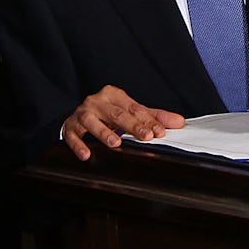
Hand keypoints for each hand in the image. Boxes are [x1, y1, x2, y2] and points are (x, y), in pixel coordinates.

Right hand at [61, 85, 185, 160]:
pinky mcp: (70, 126)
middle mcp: (97, 101)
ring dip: (103, 132)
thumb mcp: (130, 112)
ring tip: (115, 142)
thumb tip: (179, 122)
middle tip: (145, 136)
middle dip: (132, 126)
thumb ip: (154, 117)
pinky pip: (73, 135)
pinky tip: (87, 153)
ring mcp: (82, 113)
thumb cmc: (107, 114)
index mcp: (113, 95)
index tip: (159, 132)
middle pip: (116, 114)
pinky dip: (79, 144)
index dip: (147, 120)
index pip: (133, 108)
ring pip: (92, 121)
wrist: (77, 117)